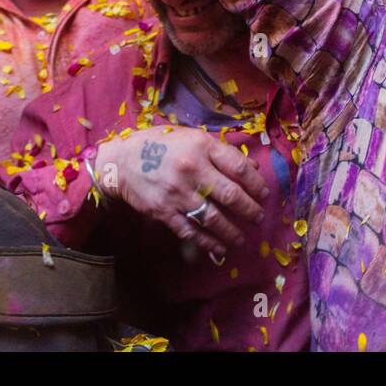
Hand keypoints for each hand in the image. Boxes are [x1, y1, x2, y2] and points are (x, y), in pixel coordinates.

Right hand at [95, 128, 270, 260]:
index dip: (256, 183)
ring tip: (242, 238)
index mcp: (201, 147)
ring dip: (232, 231)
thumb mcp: (191, 137)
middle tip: (258, 217)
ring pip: (213, 218)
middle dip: (249, 209)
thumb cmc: (160, 145)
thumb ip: (221, 150)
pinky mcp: (164, 212)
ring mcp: (178, 193)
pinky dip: (207, 242)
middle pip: (231, 195)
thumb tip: (251, 166)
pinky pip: (190, 231)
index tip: (264, 194)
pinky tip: (219, 248)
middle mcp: (192, 170)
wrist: (120, 161)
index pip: (238, 167)